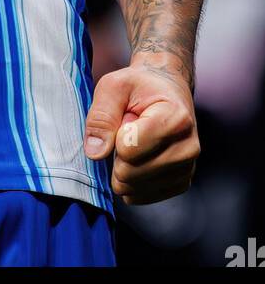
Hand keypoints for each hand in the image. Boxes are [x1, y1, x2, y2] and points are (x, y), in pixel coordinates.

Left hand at [84, 61, 199, 203]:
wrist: (167, 92)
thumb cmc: (138, 87)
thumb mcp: (113, 86)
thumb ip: (101, 116)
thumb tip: (96, 153)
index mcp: (176, 118)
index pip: (128, 149)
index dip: (114, 136)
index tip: (125, 117)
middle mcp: (188, 148)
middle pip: (129, 173)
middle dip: (116, 154)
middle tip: (128, 129)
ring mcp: (187, 169)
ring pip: (133, 188)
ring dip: (123, 166)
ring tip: (136, 141)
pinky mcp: (180, 184)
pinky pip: (139, 196)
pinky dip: (130, 180)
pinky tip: (139, 157)